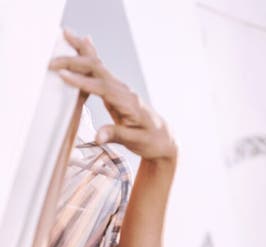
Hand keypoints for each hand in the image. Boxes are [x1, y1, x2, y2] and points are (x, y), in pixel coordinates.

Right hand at [48, 28, 177, 161]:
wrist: (163, 138)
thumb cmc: (151, 141)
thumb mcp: (135, 142)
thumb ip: (116, 135)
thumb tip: (98, 137)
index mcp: (128, 101)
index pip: (102, 88)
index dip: (82, 81)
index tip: (63, 76)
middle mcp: (123, 90)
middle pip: (97, 69)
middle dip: (75, 63)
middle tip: (52, 62)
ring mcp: (119, 88)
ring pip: (98, 65)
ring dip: (81, 50)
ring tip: (65, 35)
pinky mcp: (115, 90)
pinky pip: (99, 70)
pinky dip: (89, 55)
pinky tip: (83, 41)